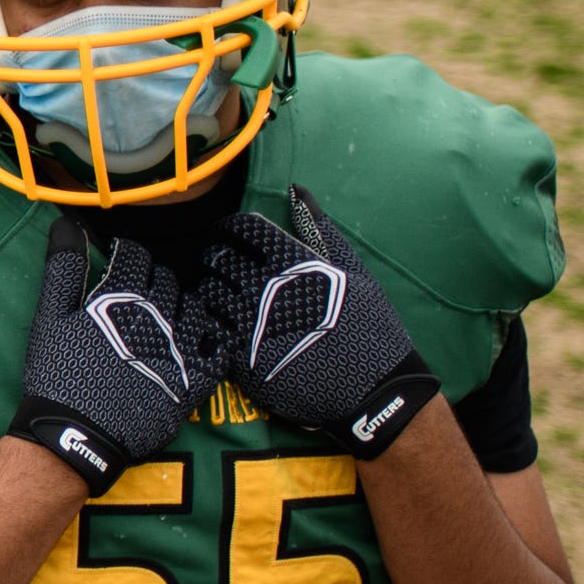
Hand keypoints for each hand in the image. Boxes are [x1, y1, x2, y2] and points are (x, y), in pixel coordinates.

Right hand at [11, 217, 208, 493]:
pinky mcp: (196, 380)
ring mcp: (182, 348)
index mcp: (123, 296)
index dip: (127, 256)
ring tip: (166, 316)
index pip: (137, 256)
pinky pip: (218, 349)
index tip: (119, 265)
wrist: (76, 435)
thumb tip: (67, 223)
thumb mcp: (49, 318)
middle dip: (153, 280)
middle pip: (167, 279)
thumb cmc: (59, 375)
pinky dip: (211, 339)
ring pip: (196, 308)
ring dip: (182, 305)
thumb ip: (62, 268)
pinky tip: (196, 340)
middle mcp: (159, 315)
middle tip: (138, 294)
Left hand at [195, 185, 440, 458]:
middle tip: (221, 262)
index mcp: (294, 264)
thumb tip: (296, 190)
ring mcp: (251, 326)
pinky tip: (223, 324)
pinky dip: (210, 323)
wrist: (375, 393)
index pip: (243, 229)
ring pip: (208, 294)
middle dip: (216, 256)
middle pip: (218, 259)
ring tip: (223, 294)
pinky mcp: (242, 361)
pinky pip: (209, 331)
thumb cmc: (370, 329)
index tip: (228, 233)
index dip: (230, 227)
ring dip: (210, 289)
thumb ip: (320, 230)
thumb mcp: (354, 273)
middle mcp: (268, 290)